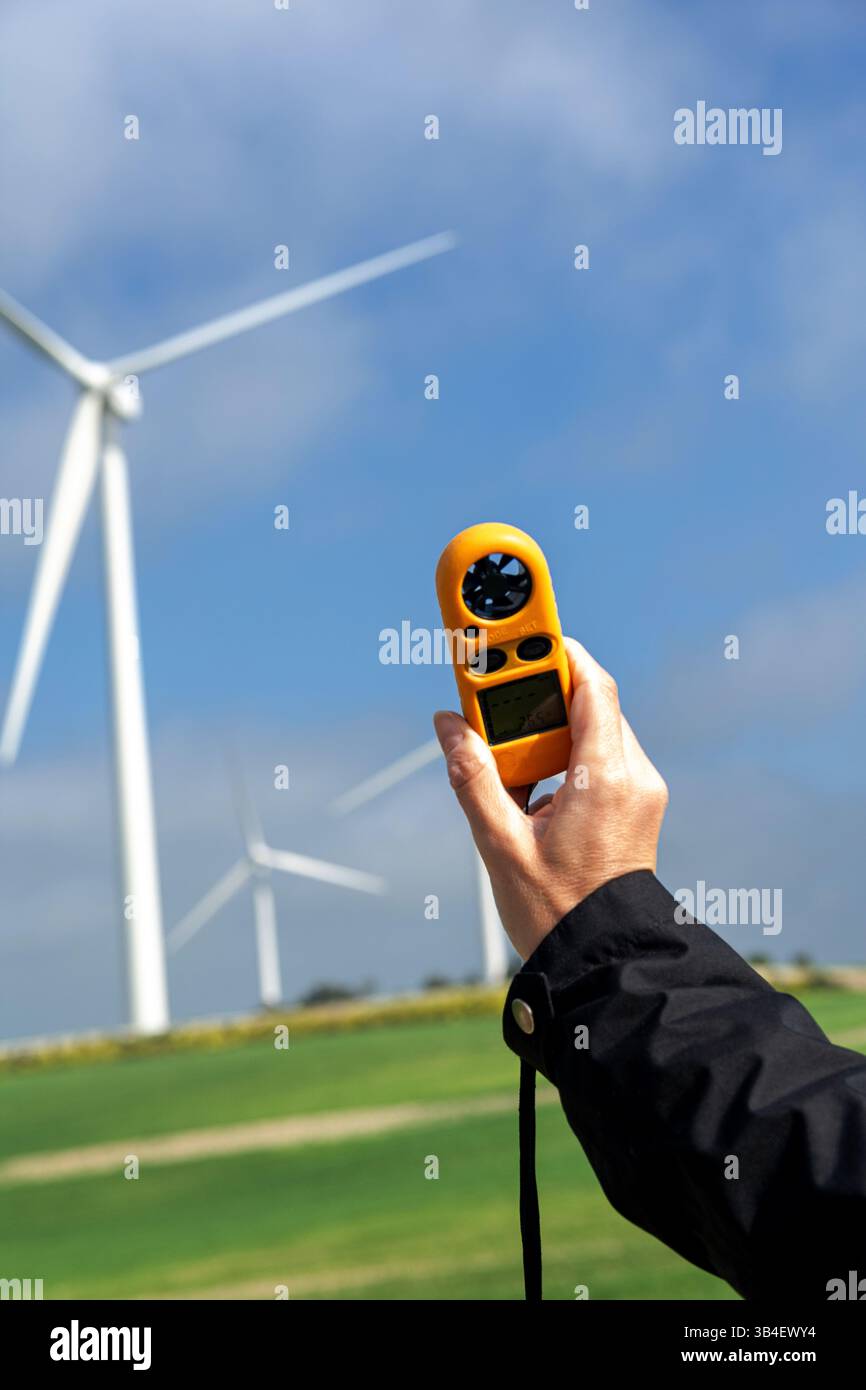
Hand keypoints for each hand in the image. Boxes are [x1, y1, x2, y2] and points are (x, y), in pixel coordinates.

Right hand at [433, 638, 667, 959]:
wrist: (606, 963)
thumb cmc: (557, 912)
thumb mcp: (500, 844)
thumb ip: (473, 776)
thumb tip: (448, 724)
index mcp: (607, 778)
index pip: (591, 685)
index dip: (554, 650)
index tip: (518, 631)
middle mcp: (634, 776)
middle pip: (589, 703)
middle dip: (540, 691)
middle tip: (494, 689)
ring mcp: (640, 792)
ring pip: (594, 730)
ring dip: (550, 726)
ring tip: (504, 744)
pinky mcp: (635, 807)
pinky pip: (600, 758)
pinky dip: (565, 753)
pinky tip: (530, 780)